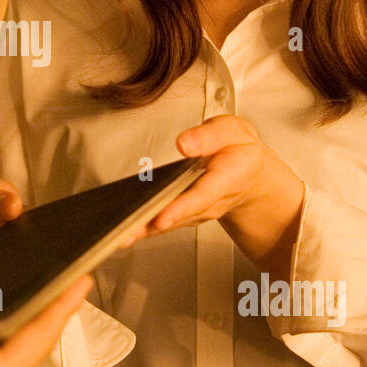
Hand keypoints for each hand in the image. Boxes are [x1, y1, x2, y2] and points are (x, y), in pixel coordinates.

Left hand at [118, 115, 304, 253]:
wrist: (249, 173)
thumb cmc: (237, 150)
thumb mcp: (231, 131)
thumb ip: (208, 136)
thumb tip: (184, 144)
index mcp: (225, 179)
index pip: (201, 197)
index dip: (180, 208)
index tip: (162, 218)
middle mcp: (210, 202)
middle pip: (179, 216)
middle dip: (153, 225)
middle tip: (126, 232)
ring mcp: (196, 212)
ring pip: (168, 223)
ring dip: (143, 230)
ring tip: (118, 235)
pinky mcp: (183, 215)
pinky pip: (162, 222)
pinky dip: (142, 227)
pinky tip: (122, 231)